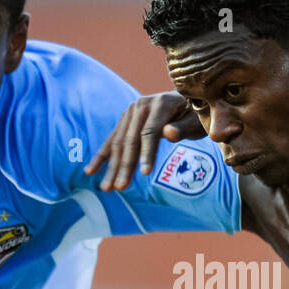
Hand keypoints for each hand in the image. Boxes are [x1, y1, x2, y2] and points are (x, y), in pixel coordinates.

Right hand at [83, 92, 204, 191]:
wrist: (188, 99)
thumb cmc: (197, 114)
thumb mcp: (197, 121)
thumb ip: (183, 128)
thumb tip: (167, 133)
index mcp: (160, 103)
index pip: (150, 133)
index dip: (147, 154)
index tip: (144, 174)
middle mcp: (141, 105)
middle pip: (130, 140)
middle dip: (124, 166)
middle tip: (120, 188)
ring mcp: (130, 112)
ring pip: (119, 143)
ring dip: (112, 167)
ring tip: (107, 188)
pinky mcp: (125, 120)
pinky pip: (112, 140)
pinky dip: (102, 156)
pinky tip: (90, 171)